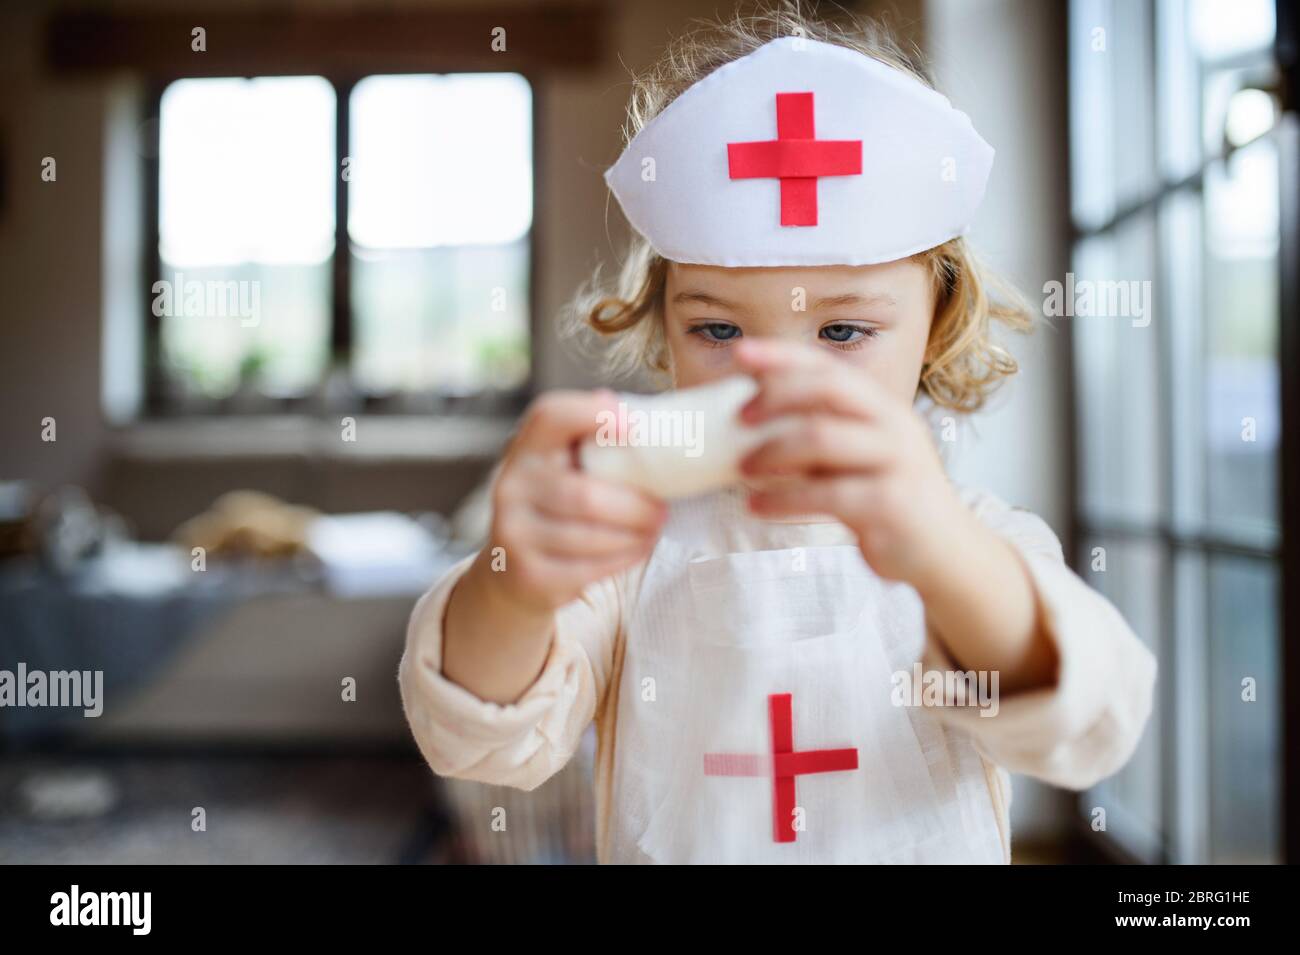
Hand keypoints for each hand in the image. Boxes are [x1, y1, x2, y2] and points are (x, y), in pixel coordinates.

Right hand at [478, 389, 667, 614]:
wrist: (512, 573)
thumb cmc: (556, 508)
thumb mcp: (563, 468)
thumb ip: (592, 441)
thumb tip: (634, 414)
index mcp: (526, 450)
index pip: (550, 416)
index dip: (592, 414)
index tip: (634, 427)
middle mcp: (512, 487)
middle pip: (585, 494)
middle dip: (635, 506)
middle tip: (662, 510)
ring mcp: (515, 533)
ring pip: (591, 535)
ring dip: (635, 535)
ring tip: (654, 529)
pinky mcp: (530, 575)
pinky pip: (589, 568)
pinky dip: (623, 558)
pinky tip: (637, 549)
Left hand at [733, 338, 976, 590]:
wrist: (945, 553)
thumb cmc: (886, 500)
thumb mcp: (856, 460)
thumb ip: (819, 437)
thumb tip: (748, 426)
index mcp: (881, 407)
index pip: (829, 366)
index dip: (783, 355)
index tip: (740, 352)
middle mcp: (893, 425)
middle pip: (828, 389)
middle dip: (776, 396)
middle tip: (737, 417)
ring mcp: (895, 461)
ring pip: (822, 437)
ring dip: (772, 451)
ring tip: (741, 470)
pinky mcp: (889, 503)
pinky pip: (825, 493)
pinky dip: (783, 499)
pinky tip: (757, 507)